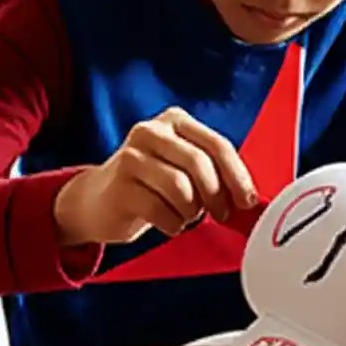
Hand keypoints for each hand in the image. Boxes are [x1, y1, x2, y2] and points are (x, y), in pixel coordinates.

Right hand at [53, 107, 259, 245]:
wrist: (97, 201)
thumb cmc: (151, 186)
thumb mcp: (182, 167)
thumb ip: (213, 172)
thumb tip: (249, 199)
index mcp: (174, 120)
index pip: (216, 144)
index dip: (237, 175)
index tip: (247, 201)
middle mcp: (150, 131)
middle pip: (199, 164)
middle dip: (216, 196)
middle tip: (219, 215)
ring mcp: (131, 156)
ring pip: (181, 189)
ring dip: (190, 212)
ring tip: (185, 215)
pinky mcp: (119, 186)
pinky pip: (161, 211)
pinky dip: (172, 225)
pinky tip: (167, 223)